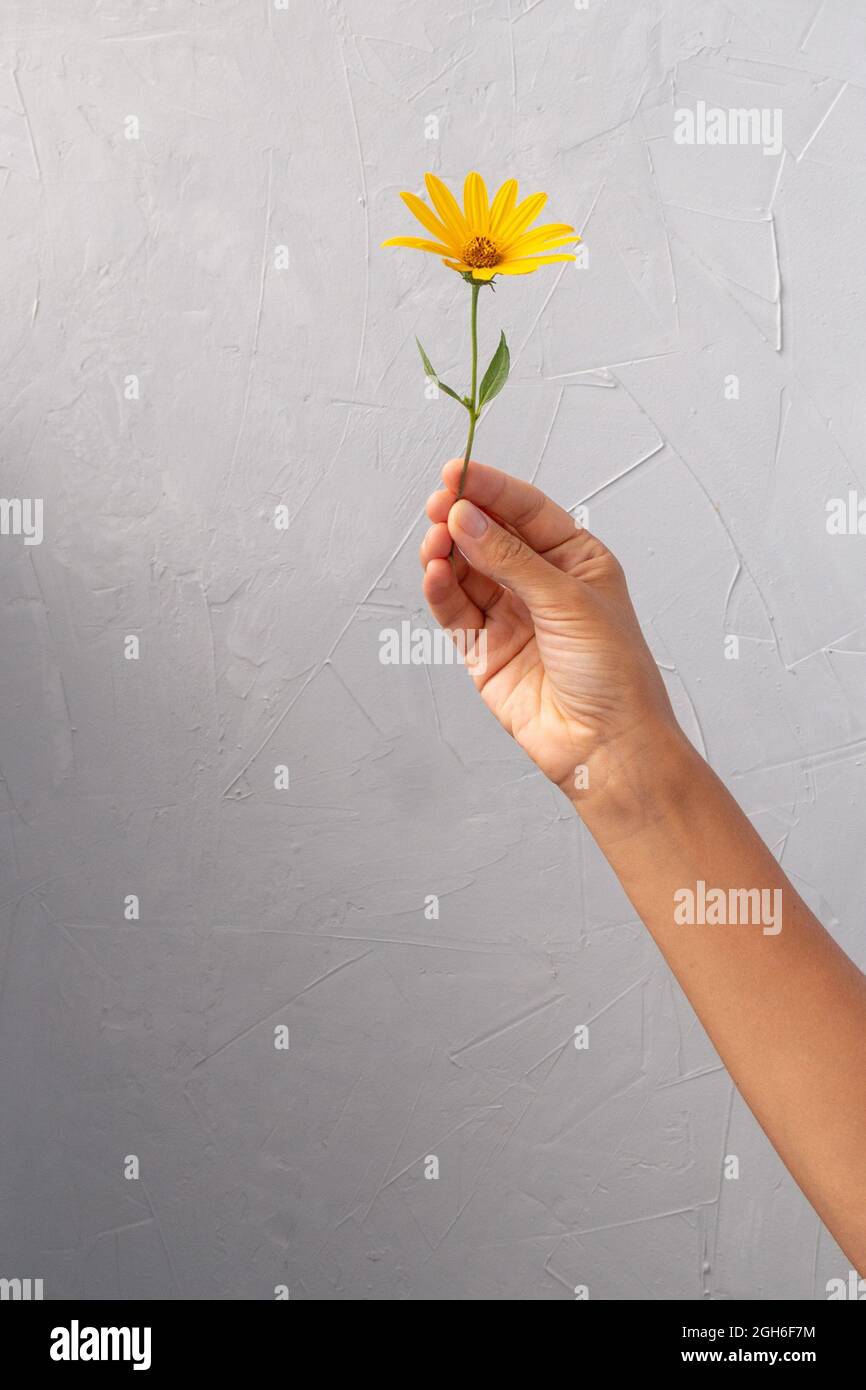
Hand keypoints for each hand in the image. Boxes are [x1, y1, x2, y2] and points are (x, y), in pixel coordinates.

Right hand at [421, 459, 684, 801]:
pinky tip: (434, 575)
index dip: (491, 489)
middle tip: (438, 506)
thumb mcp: (567, 600)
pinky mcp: (485, 650)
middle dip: (462, 518)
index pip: (526, 511)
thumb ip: (511, 558)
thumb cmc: (613, 672)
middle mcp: (540, 584)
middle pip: (490, 537)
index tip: (456, 473)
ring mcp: (511, 616)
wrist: (607, 744)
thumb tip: (467, 519)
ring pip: (467, 571)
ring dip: (447, 553)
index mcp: (576, 559)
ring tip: (435, 545)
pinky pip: (456, 611)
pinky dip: (441, 591)